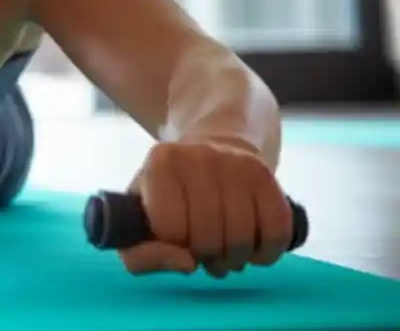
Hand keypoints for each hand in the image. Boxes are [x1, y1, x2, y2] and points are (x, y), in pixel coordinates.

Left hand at [119, 139, 293, 278]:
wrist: (213, 151)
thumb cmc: (171, 195)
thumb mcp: (140, 220)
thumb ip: (141, 254)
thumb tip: (186, 264)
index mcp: (160, 164)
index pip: (169, 230)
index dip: (174, 248)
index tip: (177, 241)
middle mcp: (198, 156)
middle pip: (207, 238)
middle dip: (207, 259)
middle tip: (205, 255)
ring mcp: (235, 163)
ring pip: (242, 239)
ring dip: (235, 260)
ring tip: (225, 253)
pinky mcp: (266, 175)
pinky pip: (276, 231)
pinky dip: (266, 254)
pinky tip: (253, 250)